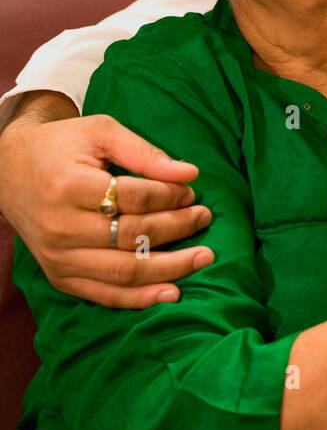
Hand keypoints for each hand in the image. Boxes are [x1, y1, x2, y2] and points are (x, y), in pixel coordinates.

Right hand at [0, 109, 215, 306]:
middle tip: (205, 218)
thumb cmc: (61, 146)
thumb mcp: (100, 131)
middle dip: (178, 228)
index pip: (133, 198)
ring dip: (170, 268)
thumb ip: (143, 151)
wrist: (10, 171)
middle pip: (133, 235)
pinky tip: (171, 292)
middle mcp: (61, 226)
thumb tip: (189, 174)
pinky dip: (140, 298)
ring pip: (124, 271)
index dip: (169, 195)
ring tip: (203, 257)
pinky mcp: (58, 276)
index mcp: (69, 185)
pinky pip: (104, 295)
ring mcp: (58, 257)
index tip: (191, 191)